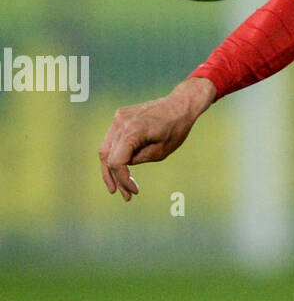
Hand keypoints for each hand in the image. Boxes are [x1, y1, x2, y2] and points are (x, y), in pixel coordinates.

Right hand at [99, 77, 216, 200]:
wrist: (180, 104)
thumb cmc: (176, 129)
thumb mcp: (161, 152)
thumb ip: (138, 159)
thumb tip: (122, 166)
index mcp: (133, 131)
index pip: (117, 161)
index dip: (123, 179)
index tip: (135, 191)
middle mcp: (121, 122)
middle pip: (107, 156)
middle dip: (114, 178)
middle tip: (125, 196)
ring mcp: (119, 118)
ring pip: (106, 148)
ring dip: (111, 169)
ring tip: (120, 187)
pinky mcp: (120, 116)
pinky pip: (113, 139)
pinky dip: (115, 154)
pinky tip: (123, 169)